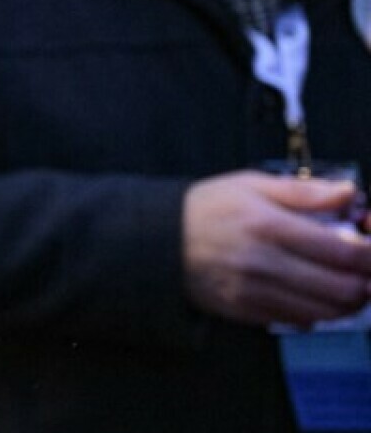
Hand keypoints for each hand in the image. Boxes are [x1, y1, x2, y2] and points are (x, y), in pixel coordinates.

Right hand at [183, 170, 370, 326]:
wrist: (155, 240)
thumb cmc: (204, 209)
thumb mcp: (249, 184)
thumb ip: (303, 191)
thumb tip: (348, 193)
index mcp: (268, 226)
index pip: (343, 252)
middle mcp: (265, 263)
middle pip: (341, 288)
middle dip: (366, 282)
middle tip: (368, 272)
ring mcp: (255, 292)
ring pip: (326, 311)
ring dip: (349, 302)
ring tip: (351, 285)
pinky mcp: (247, 312)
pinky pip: (299, 320)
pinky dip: (319, 313)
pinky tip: (318, 296)